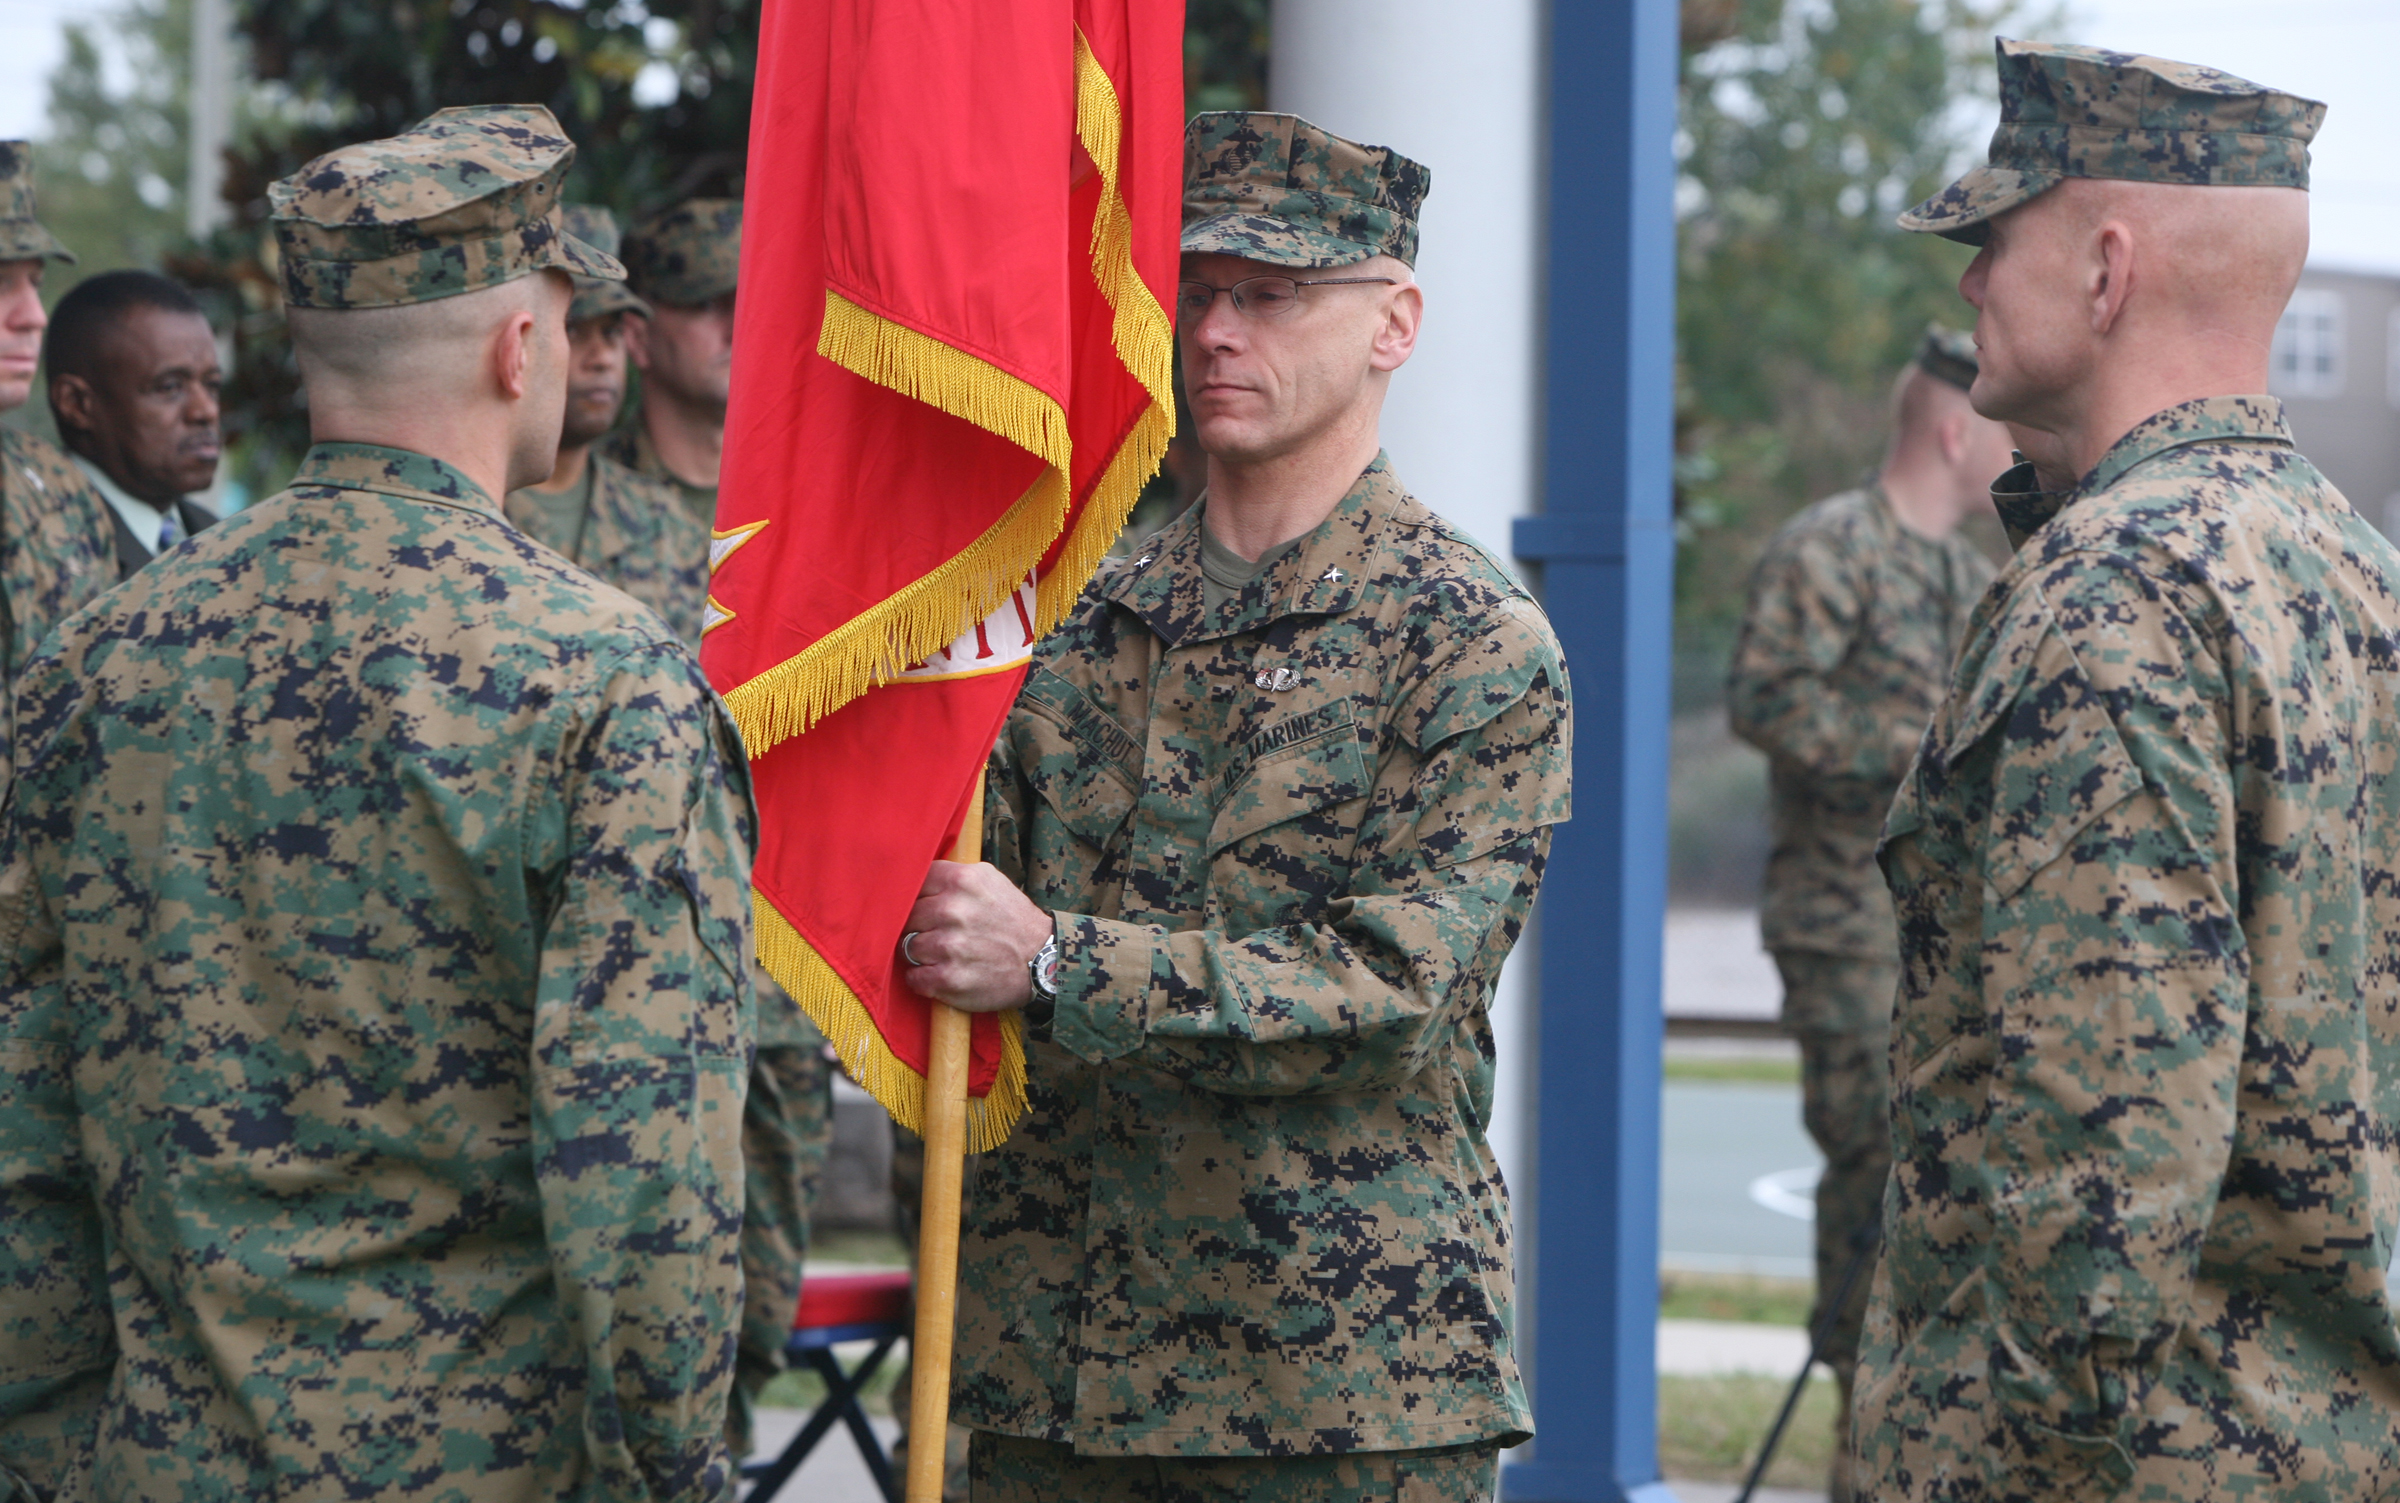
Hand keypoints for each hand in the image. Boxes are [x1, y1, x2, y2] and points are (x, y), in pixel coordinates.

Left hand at [899, 860, 1051, 1011]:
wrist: (1043, 960)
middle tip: (940, 933)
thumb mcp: (990, 880)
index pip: (912, 883)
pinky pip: (913, 977)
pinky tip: (943, 974)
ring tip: (946, 955)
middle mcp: (953, 910)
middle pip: (907, 917)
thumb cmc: (1012, 919)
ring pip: (908, 947)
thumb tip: (912, 875)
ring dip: (922, 954)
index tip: (926, 906)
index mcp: (962, 880)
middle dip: (919, 926)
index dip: (916, 898)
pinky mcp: (948, 978)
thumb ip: (952, 875)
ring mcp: (949, 946)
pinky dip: (924, 979)